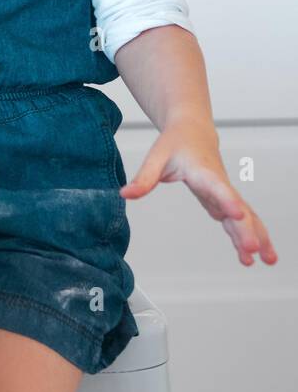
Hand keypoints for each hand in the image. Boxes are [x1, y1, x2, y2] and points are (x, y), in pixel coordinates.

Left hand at [122, 119, 277, 266]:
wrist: (193, 131)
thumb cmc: (175, 143)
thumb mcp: (156, 157)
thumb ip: (143, 178)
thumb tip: (125, 195)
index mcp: (202, 171)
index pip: (217, 186)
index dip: (227, 200)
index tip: (237, 213)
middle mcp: (219, 184)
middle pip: (237, 207)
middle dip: (246, 228)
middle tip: (252, 249)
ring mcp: (225, 194)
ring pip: (246, 216)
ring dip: (257, 236)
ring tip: (267, 260)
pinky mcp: (224, 201)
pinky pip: (240, 221)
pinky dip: (247, 237)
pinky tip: (249, 257)